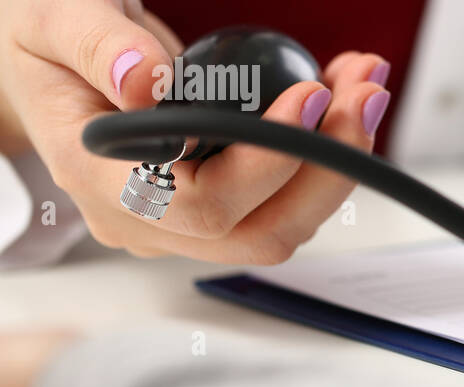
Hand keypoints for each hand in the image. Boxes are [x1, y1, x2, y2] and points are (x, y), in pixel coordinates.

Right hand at [0, 0, 392, 263]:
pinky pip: (286, 195)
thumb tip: (147, 83)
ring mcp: (184, 220)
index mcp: (96, 178)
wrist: (45, 56)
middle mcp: (144, 219)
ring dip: (340, 157)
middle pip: (261, 231)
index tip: (309, 97)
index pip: (198, 203)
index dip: (265, 161)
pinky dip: (326, 150)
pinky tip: (343, 93)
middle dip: (329, 166)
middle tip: (364, 93)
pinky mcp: (219, 203)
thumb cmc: (41, 38)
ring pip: (286, 220)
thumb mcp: (53, 16)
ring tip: (364, 83)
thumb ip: (98, 44)